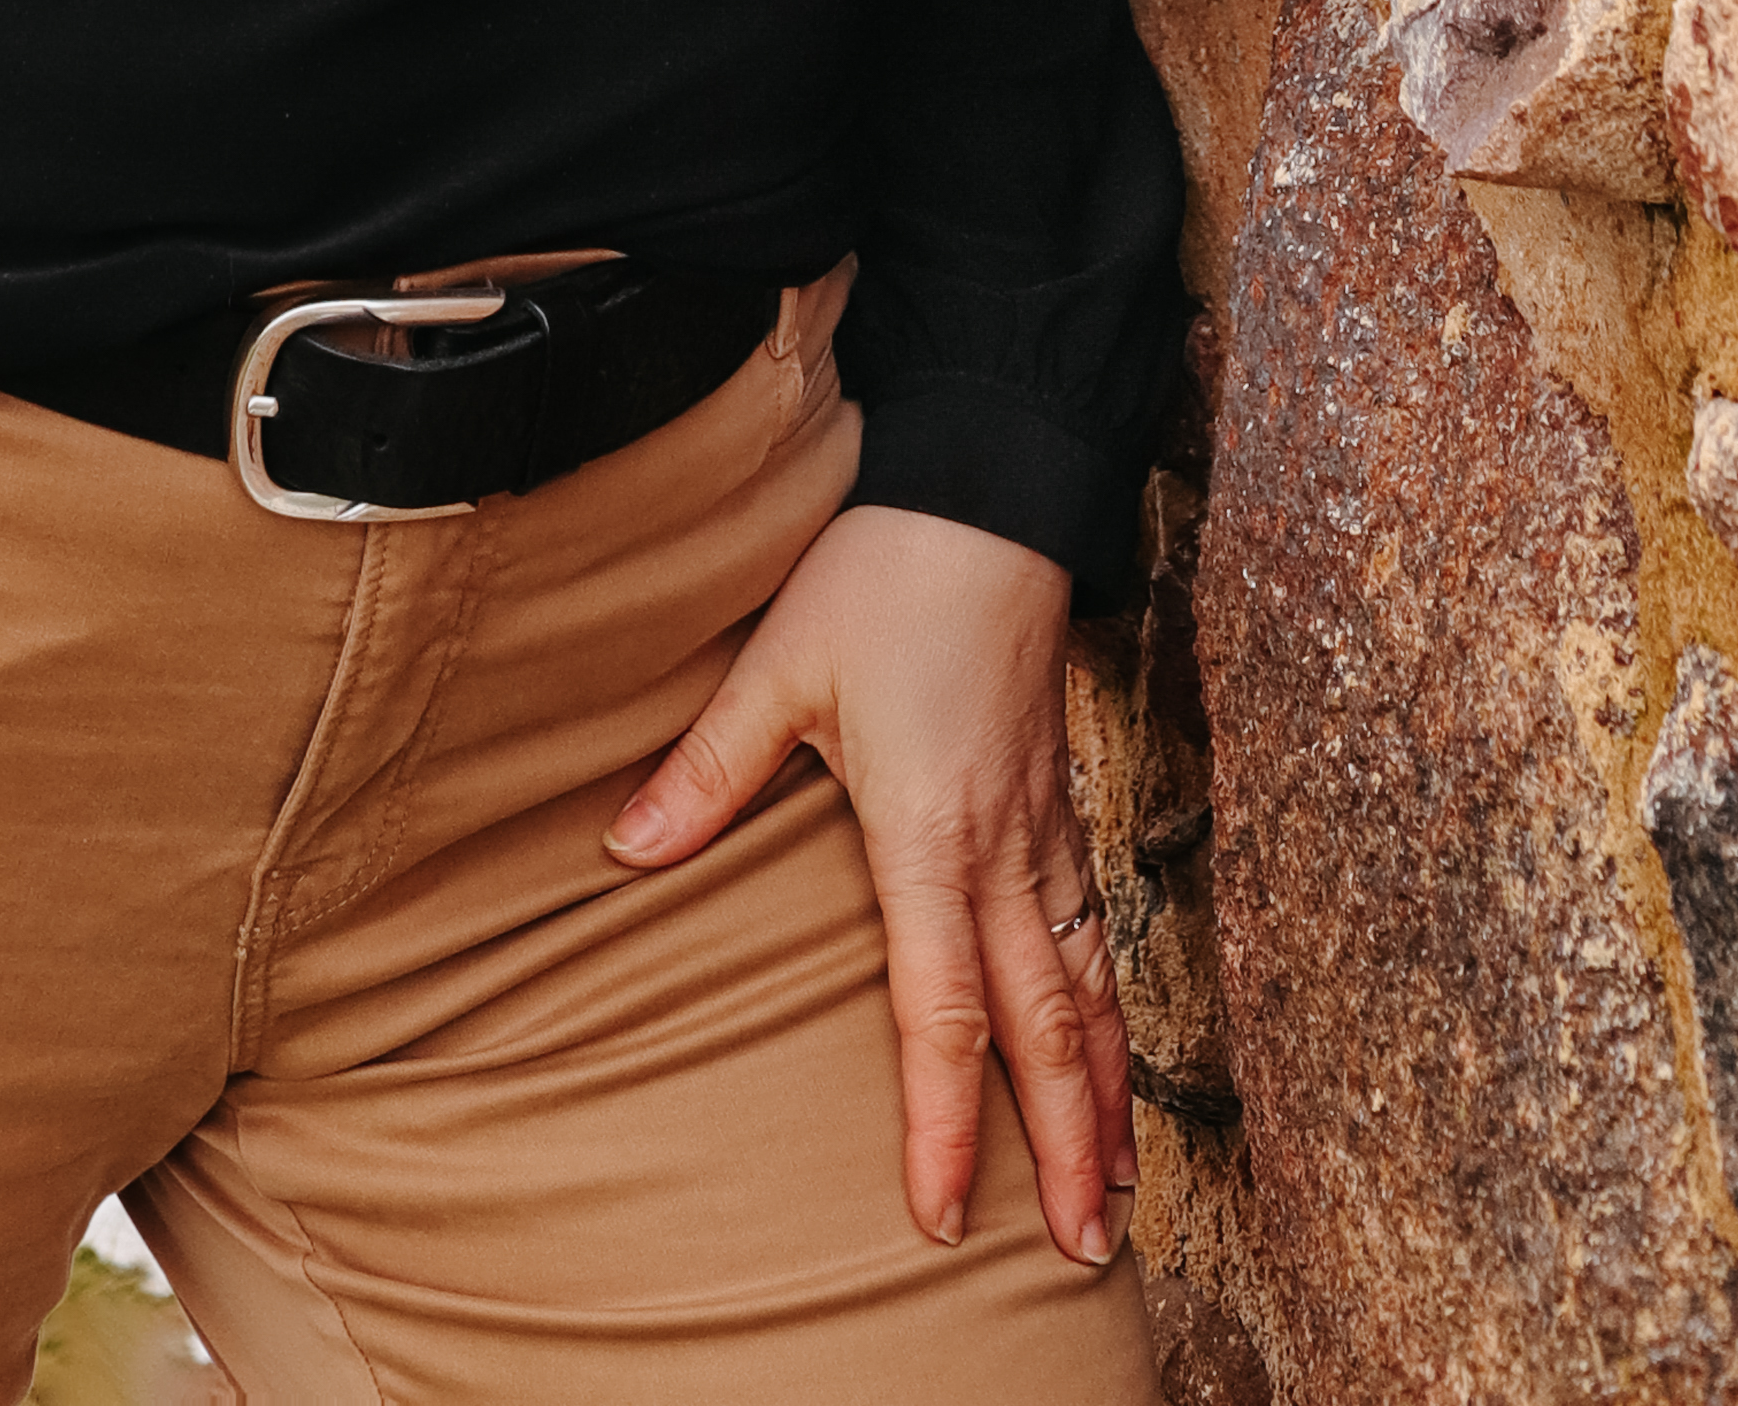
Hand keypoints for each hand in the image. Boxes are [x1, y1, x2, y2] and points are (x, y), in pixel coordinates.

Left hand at [602, 502, 1128, 1270]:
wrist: (994, 486)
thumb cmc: (886, 574)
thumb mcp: (781, 665)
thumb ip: (708, 769)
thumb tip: (622, 852)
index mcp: (929, 836)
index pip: (942, 1012)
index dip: (942, 1123)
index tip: (940, 1216)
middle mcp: (1002, 851)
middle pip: (1045, 1029)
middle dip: (1063, 1147)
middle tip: (1080, 1252)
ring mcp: (1044, 825)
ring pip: (1088, 988)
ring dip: (1103, 1096)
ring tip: (1114, 1194)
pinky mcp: (1060, 795)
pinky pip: (1097, 929)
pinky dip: (1111, 1010)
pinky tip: (1109, 1050)